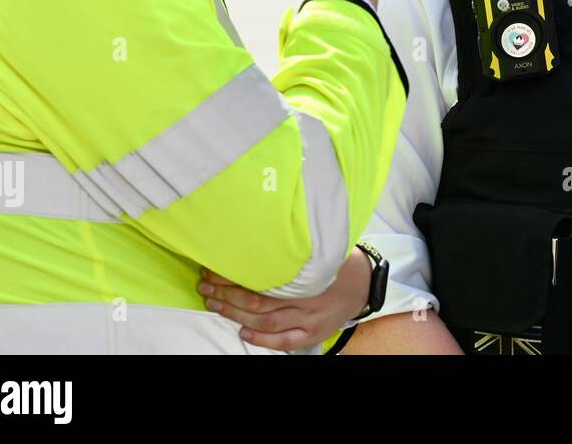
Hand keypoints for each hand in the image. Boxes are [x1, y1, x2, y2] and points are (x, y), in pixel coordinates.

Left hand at [199, 252, 371, 351]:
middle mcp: (307, 298)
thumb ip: (296, 245)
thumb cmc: (339, 262)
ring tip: (214, 305)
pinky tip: (243, 332)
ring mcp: (310, 319)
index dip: (234, 275)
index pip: (263, 277)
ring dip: (236, 314)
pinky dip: (262, 339)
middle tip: (206, 287)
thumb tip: (260, 230)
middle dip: (227, 295)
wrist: (366, 285)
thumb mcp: (322, 246)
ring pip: (266, 321)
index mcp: (308, 273)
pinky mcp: (313, 333)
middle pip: (259, 301)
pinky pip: (285, 342)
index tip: (214, 268)